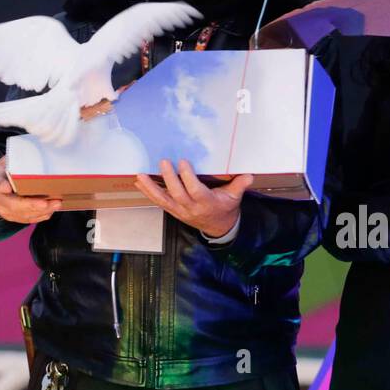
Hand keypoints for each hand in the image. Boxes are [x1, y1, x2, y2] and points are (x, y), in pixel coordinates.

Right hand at [0, 155, 60, 223]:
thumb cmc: (1, 174)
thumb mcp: (3, 164)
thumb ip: (14, 161)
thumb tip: (33, 150)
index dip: (2, 186)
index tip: (7, 187)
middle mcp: (0, 201)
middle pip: (15, 205)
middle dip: (32, 204)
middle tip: (47, 202)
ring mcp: (7, 212)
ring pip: (25, 214)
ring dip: (42, 211)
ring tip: (57, 204)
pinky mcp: (15, 218)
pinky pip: (29, 219)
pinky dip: (42, 215)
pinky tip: (52, 209)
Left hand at [134, 159, 251, 239]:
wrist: (218, 228)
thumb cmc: (225, 208)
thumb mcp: (235, 197)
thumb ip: (239, 185)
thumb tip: (249, 175)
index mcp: (207, 203)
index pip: (195, 191)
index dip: (188, 178)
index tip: (183, 162)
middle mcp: (191, 208)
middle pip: (177, 194)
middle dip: (169, 179)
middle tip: (163, 162)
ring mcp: (180, 211)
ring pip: (163, 200)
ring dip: (150, 188)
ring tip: (140, 175)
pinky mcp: (173, 211)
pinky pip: (159, 202)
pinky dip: (148, 192)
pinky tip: (140, 182)